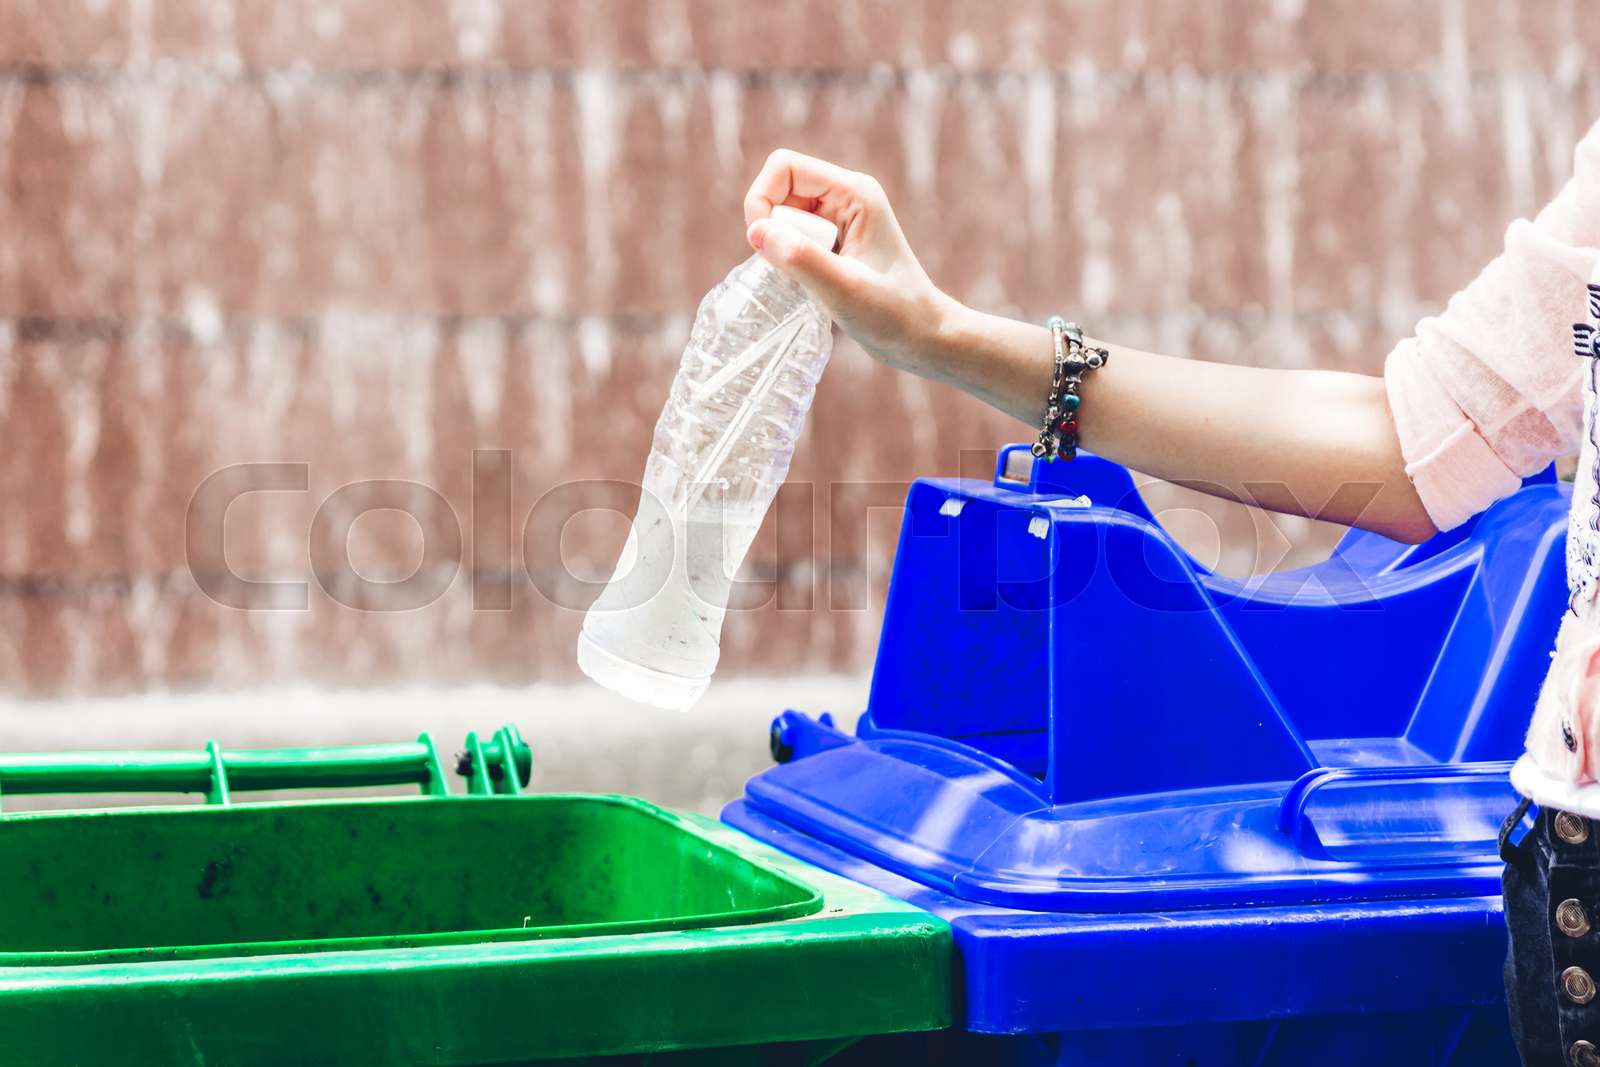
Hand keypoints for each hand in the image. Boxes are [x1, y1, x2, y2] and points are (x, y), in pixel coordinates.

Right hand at [743, 149, 959, 376]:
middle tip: (801, 271)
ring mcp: (838, 220)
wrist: (922, 339)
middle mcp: (844, 198)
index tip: (765, 244)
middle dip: (775, 232)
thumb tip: (756, 232)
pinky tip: (811, 286)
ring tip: (810, 282)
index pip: (784, 167)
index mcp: (853, 192)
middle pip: (780, 194)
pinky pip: (791, 240)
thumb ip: (801, 258)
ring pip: (782, 220)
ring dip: (782, 250)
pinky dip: (788, 262)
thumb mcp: (845, 289)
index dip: (762, 200)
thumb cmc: (894, 314)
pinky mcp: (832, 244)